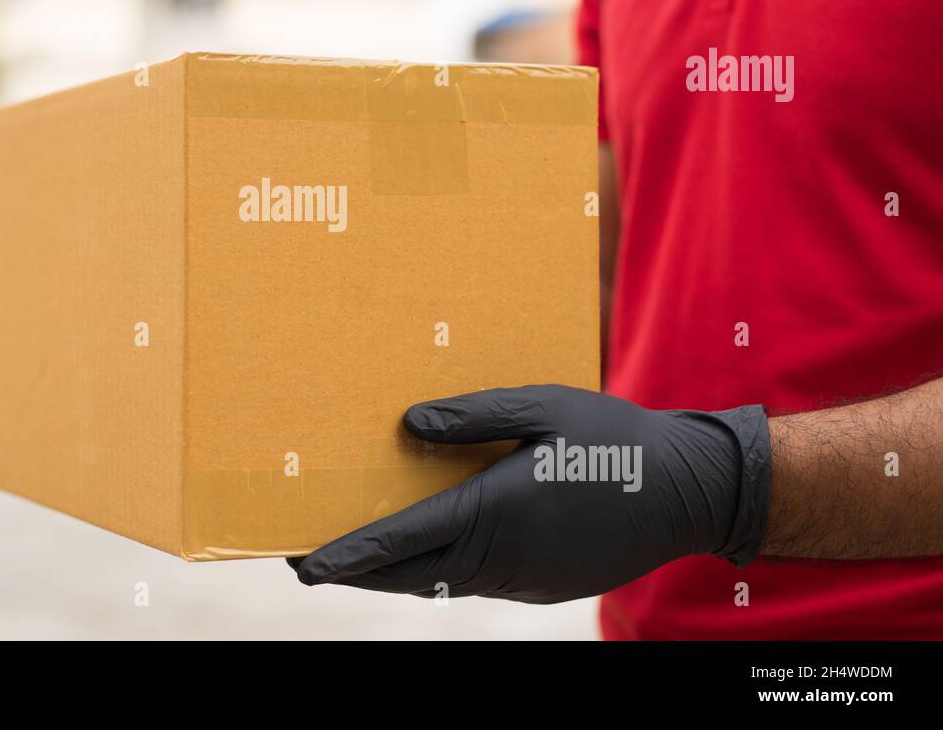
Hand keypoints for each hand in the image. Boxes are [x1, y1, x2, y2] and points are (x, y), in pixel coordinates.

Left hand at [289, 385, 770, 602]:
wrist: (690, 491)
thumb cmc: (612, 438)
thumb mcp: (542, 408)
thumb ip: (473, 415)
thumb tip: (410, 424)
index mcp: (494, 510)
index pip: (402, 540)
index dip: (348, 555)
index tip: (304, 564)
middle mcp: (501, 555)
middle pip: (408, 573)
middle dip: (356, 572)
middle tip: (307, 563)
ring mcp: (522, 578)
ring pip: (440, 582)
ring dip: (395, 574)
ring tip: (355, 560)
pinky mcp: (541, 585)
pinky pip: (473, 582)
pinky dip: (438, 572)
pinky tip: (426, 553)